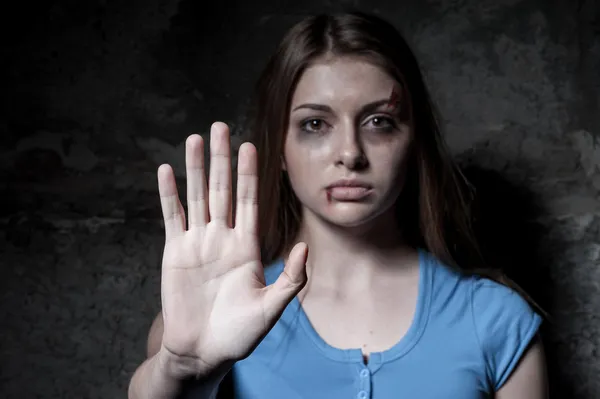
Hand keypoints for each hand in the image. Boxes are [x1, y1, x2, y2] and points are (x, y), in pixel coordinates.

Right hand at [156, 122, 307, 376]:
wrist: (202, 351)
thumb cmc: (239, 334)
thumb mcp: (270, 308)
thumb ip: (290, 278)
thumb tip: (306, 247)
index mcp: (247, 246)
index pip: (249, 200)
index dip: (249, 173)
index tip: (250, 145)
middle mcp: (222, 237)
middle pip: (222, 189)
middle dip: (222, 158)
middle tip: (220, 126)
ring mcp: (197, 242)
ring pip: (197, 195)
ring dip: (195, 167)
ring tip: (195, 138)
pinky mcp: (174, 251)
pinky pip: (171, 217)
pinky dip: (168, 194)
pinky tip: (166, 170)